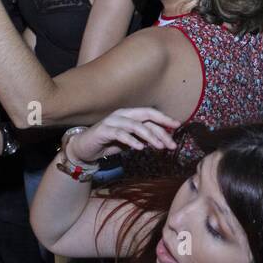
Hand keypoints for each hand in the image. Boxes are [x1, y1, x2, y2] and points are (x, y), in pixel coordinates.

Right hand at [66, 107, 181, 163]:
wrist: (84, 148)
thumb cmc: (109, 143)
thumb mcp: (130, 141)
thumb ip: (144, 137)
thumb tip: (163, 140)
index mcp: (130, 114)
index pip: (151, 114)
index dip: (164, 119)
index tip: (178, 126)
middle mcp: (122, 114)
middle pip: (146, 116)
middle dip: (161, 128)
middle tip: (171, 142)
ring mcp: (112, 121)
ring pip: (135, 125)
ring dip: (149, 136)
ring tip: (159, 147)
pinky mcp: (104, 130)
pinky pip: (121, 134)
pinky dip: (132, 140)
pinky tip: (140, 148)